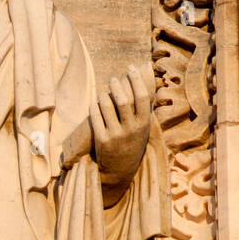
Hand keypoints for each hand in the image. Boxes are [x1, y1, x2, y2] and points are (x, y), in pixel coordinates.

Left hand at [92, 64, 151, 198]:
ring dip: (103, 95)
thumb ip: (143, 109)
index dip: (136, 79)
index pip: (142, 96)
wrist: (120, 171)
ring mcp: (116, 135)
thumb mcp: (143, 129)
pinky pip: (95, 117)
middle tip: (113, 79)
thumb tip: (144, 83)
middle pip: (123, 99)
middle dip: (117, 85)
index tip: (131, 68)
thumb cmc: (132, 143)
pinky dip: (94, 106)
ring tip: (103, 92)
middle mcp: (131, 129)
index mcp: (144, 124)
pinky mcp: (102, 140)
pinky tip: (94, 102)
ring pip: (107, 106)